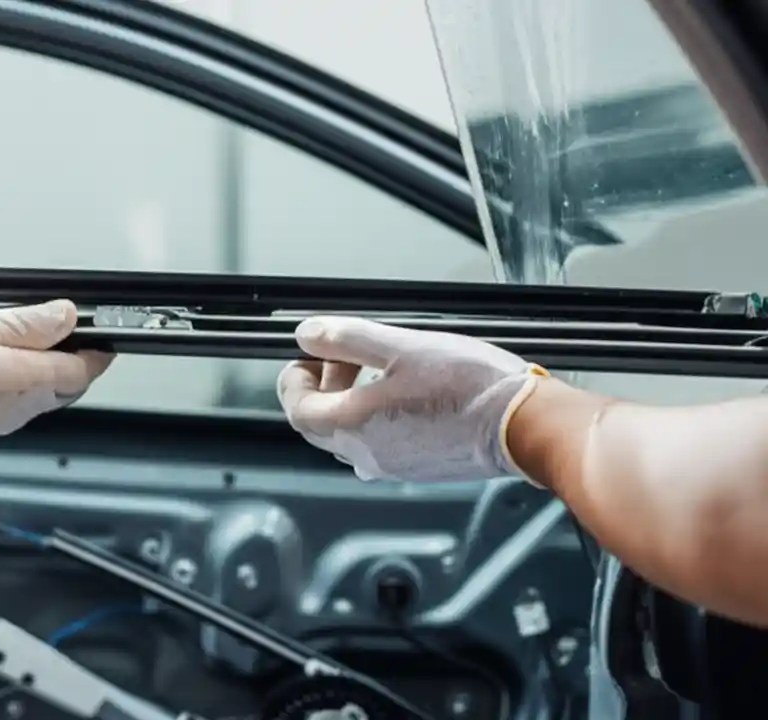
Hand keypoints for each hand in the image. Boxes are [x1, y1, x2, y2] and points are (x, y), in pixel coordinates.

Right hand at [0, 300, 113, 477]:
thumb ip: (28, 322)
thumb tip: (66, 315)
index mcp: (32, 379)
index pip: (86, 367)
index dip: (98, 347)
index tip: (99, 330)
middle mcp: (27, 404)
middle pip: (72, 383)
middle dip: (79, 358)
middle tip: (73, 332)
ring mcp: (10, 417)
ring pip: (50, 393)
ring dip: (53, 369)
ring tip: (36, 340)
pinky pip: (26, 401)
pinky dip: (29, 380)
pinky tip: (7, 361)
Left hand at [277, 317, 546, 481]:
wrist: (523, 425)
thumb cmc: (469, 387)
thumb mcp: (401, 346)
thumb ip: (347, 339)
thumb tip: (308, 334)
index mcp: (353, 427)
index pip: (297, 409)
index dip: (293, 379)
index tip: (307, 356)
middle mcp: (367, 455)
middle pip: (319, 424)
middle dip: (322, 385)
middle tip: (342, 355)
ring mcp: (392, 467)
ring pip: (349, 434)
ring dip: (349, 399)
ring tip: (376, 367)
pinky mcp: (417, 469)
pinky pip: (378, 443)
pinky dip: (374, 416)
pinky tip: (402, 392)